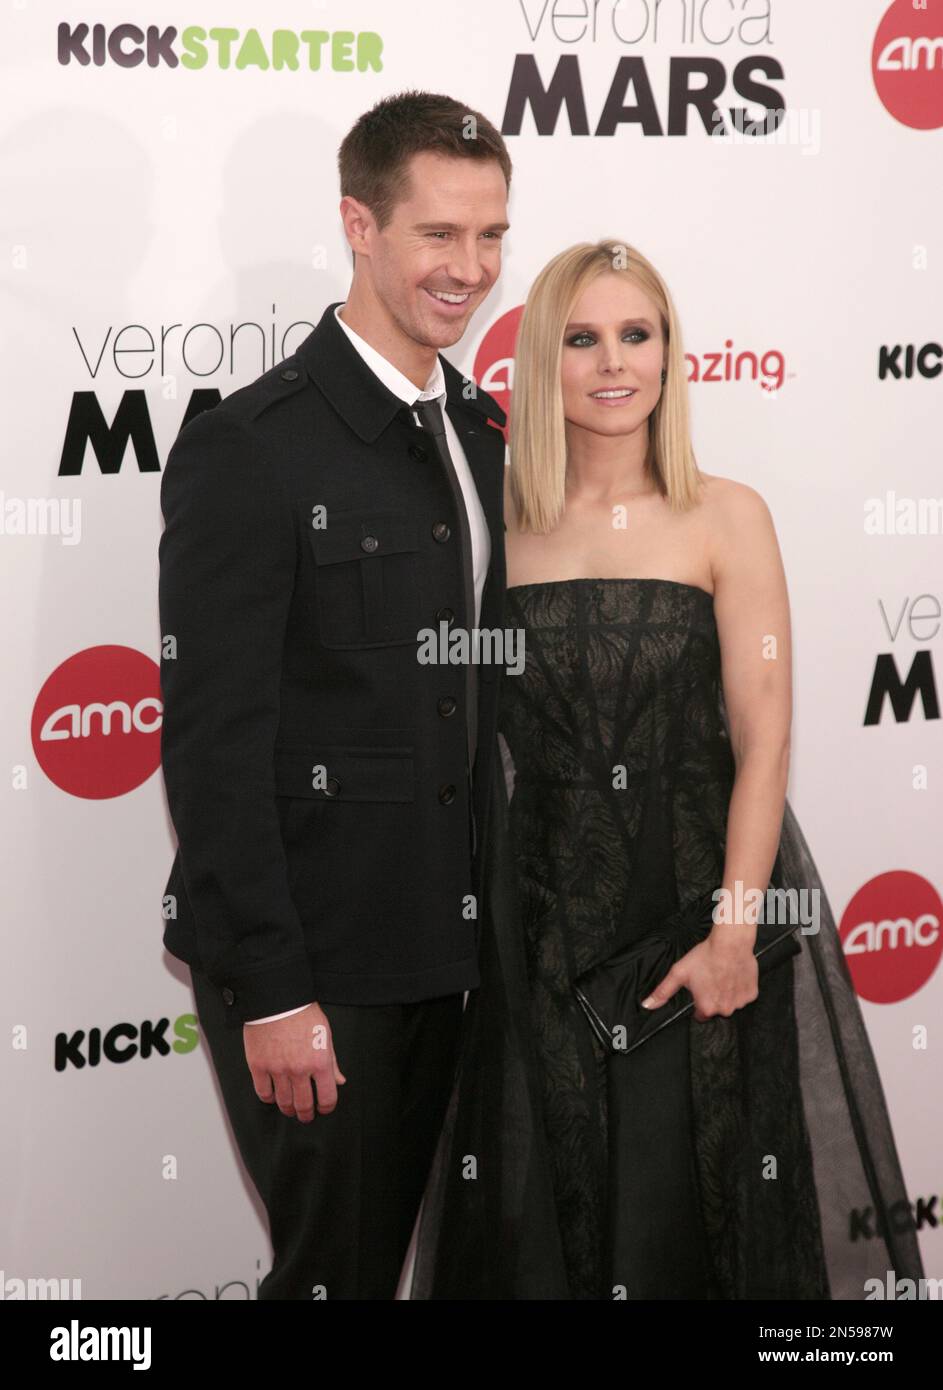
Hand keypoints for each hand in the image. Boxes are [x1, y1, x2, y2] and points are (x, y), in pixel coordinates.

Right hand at [243, 1003, 345, 1122]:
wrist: (277, 999)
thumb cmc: (303, 1013)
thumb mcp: (325, 1035)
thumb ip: (332, 1062)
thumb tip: (339, 1081)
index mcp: (320, 1062)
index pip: (327, 1097)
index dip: (326, 1107)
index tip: (323, 1109)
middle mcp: (299, 1070)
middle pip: (303, 1105)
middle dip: (306, 1114)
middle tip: (305, 1115)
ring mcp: (278, 1070)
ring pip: (283, 1102)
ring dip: (288, 1109)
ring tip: (290, 1108)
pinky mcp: (258, 1066)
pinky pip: (263, 1093)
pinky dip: (269, 1098)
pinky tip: (273, 1095)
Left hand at [640, 936, 758, 1021]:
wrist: (730, 943)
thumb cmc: (705, 957)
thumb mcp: (678, 973)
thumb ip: (663, 992)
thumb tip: (648, 1005)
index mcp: (707, 1007)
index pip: (700, 1015)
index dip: (698, 1002)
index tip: (699, 990)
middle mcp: (724, 1009)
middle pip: (716, 1009)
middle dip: (713, 998)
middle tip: (710, 980)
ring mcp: (740, 1002)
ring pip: (730, 1002)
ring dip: (726, 993)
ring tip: (722, 975)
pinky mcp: (751, 994)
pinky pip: (743, 995)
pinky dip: (739, 988)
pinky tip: (733, 975)